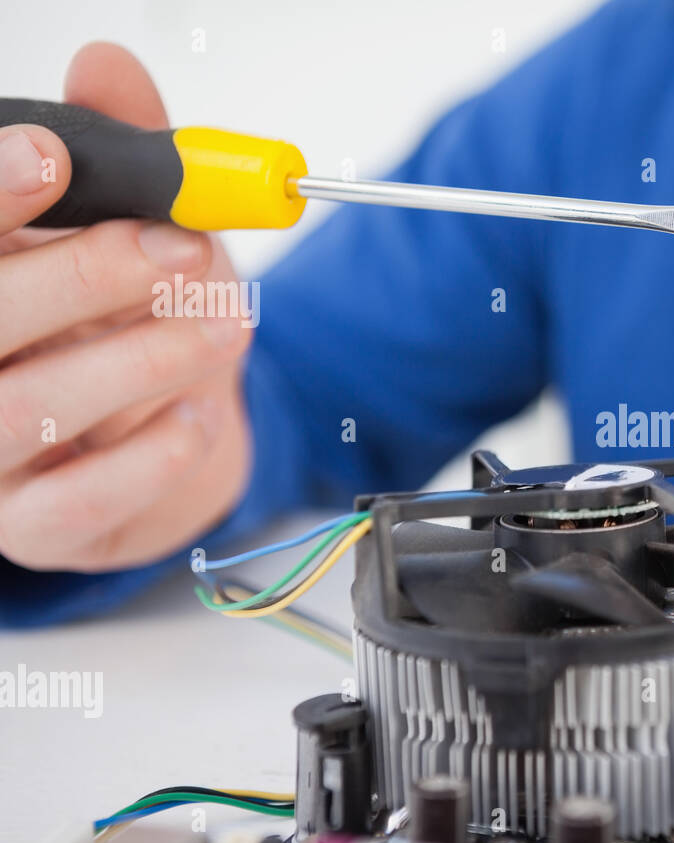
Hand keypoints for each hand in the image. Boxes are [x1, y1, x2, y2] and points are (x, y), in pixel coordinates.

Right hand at [0, 43, 251, 571]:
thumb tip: (107, 65)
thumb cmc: (139, 325)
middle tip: (184, 249)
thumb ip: (129, 158)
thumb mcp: (144, 230)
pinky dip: (151, 452)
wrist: (173, 438)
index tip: (52, 159)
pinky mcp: (36, 526)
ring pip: (28, 410)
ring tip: (225, 326)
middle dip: (88, 273)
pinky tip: (199, 413)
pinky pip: (79, 499)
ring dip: (141, 358)